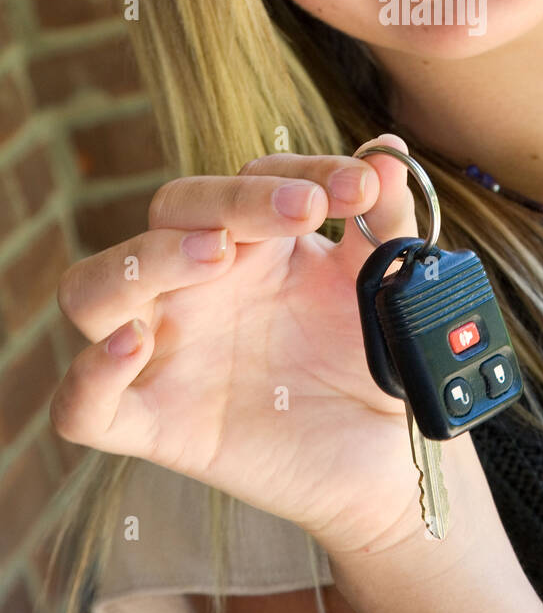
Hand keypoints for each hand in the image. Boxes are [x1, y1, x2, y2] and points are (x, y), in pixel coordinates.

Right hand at [50, 133, 445, 557]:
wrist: (389, 460)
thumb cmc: (375, 361)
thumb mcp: (387, 286)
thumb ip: (388, 221)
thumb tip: (389, 152)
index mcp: (255, 243)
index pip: (248, 179)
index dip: (300, 171)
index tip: (360, 187)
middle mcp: (199, 286)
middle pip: (169, 212)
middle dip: (233, 199)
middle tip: (304, 210)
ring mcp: (168, 353)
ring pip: (92, 290)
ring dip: (144, 260)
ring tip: (216, 253)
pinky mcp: (157, 427)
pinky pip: (83, 407)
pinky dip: (90, 376)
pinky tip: (133, 345)